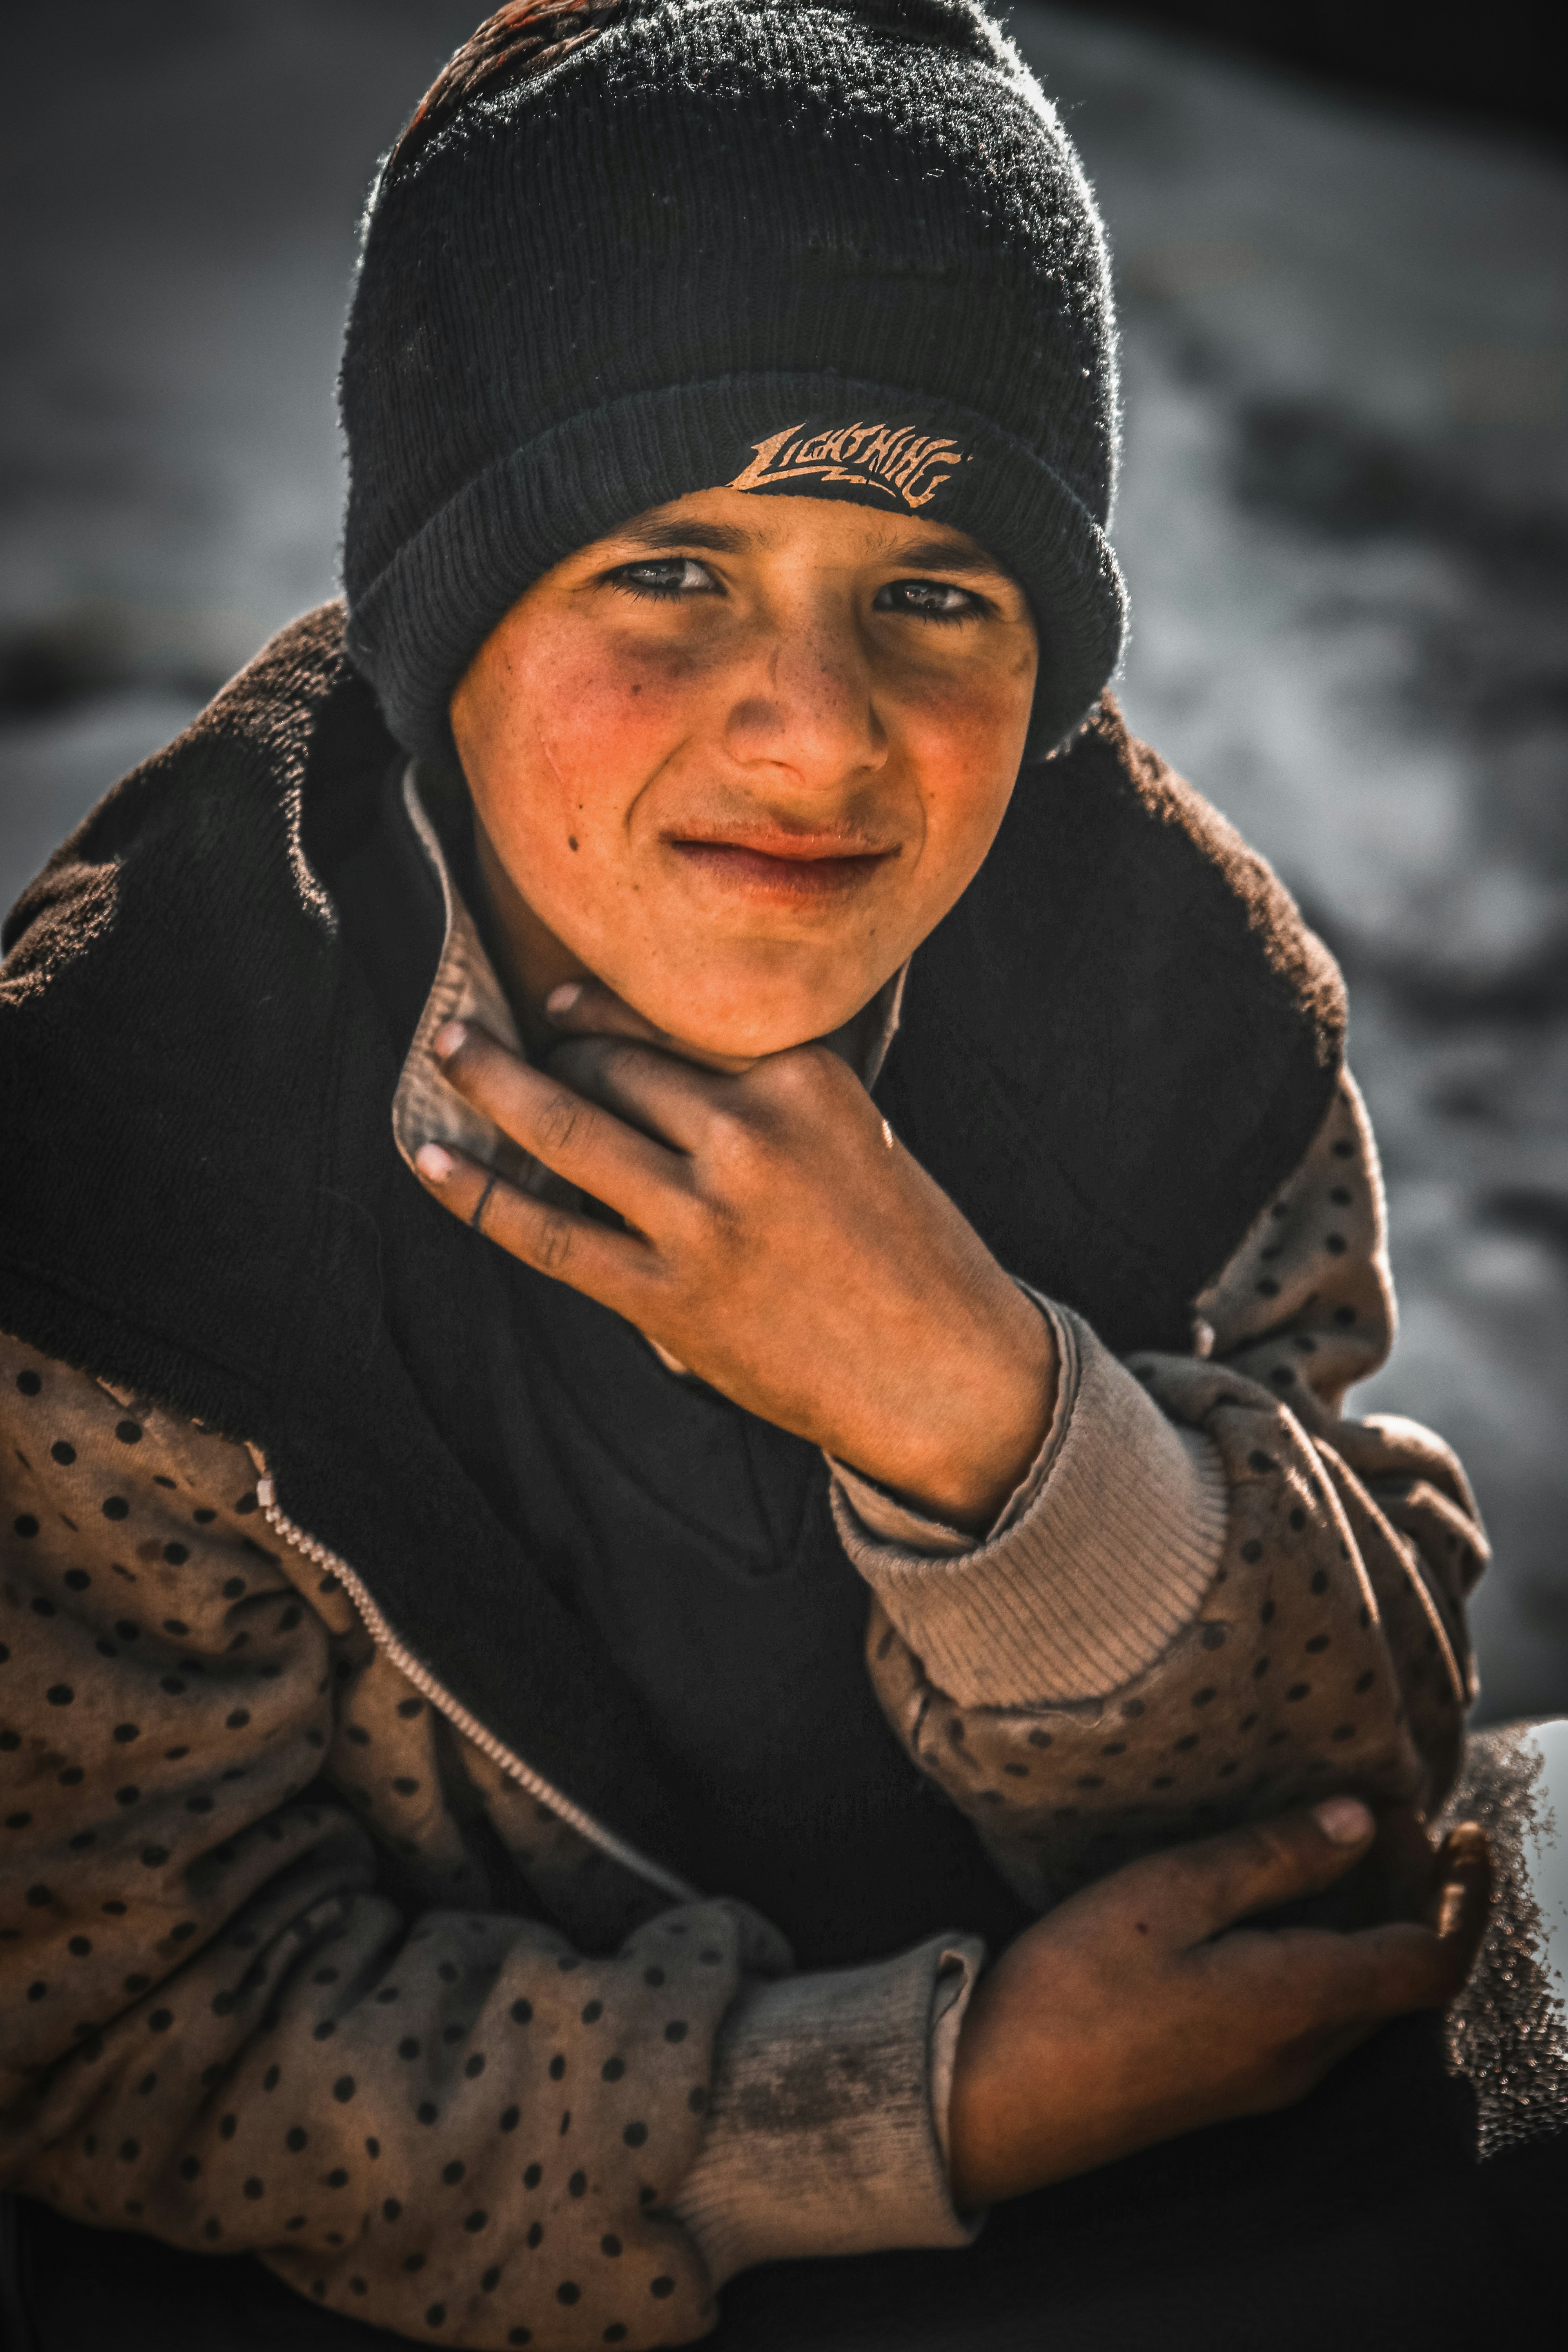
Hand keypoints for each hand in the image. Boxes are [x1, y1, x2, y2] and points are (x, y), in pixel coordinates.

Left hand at [412, 984, 1055, 1526]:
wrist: (947, 1374)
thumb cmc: (906, 1253)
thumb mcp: (853, 1138)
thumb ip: (764, 1099)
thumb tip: (645, 1066)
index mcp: (802, 1080)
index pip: (670, 1021)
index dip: (596, 1009)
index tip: (556, 1005)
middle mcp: (746, 1135)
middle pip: (610, 1067)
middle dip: (547, 1053)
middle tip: (495, 1042)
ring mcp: (702, 1219)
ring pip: (565, 1128)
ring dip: (489, 1081)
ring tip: (445, 1049)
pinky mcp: (668, 1297)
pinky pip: (548, 1233)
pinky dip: (476, 1191)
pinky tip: (429, 1157)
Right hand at [946, 1797, 1490, 2206]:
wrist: (991, 2100)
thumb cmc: (1072, 1987)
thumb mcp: (1168, 1895)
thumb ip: (1270, 1860)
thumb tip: (1357, 1825)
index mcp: (1299, 2004)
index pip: (1430, 1959)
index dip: (1461, 1894)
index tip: (1455, 1830)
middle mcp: (1301, 2056)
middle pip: (1402, 1978)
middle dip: (1414, 1893)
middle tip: (1387, 1814)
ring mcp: (1263, 2078)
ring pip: (1357, 1998)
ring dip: (1369, 1922)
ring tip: (1341, 1844)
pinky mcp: (1225, 2083)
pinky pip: (1313, 2015)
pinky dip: (1328, 1952)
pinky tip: (1280, 1908)